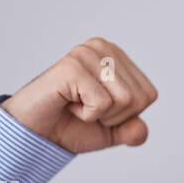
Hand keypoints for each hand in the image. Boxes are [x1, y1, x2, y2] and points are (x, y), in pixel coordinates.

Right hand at [0, 37, 157, 152]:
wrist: (35, 134)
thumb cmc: (70, 126)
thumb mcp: (111, 132)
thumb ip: (133, 130)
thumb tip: (141, 130)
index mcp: (116, 56)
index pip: (148, 95)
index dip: (127, 115)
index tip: (98, 109)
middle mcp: (103, 47)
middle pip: (139, 98)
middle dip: (114, 116)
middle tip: (84, 108)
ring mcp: (86, 53)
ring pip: (124, 99)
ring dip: (99, 115)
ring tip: (75, 104)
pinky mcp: (72, 65)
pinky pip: (102, 103)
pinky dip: (86, 114)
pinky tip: (67, 104)